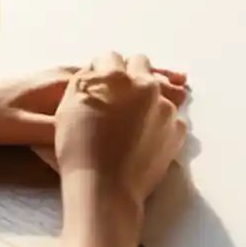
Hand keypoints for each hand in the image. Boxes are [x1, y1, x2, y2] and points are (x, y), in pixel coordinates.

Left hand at [0, 66, 187, 147]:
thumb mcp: (24, 129)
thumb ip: (58, 128)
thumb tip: (92, 129)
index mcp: (66, 83)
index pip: (118, 78)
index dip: (148, 84)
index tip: (175, 90)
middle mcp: (69, 75)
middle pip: (121, 72)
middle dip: (154, 77)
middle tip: (184, 84)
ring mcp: (63, 78)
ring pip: (113, 75)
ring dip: (140, 79)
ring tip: (167, 82)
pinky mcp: (56, 87)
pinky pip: (101, 81)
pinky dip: (122, 83)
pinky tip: (129, 92)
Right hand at [55, 53, 187, 203]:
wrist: (105, 189)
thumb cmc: (79, 149)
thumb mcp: (68, 107)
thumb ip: (85, 80)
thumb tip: (96, 70)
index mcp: (116, 77)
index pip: (110, 57)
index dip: (102, 69)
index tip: (100, 82)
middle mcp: (146, 86)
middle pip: (141, 64)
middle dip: (129, 74)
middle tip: (118, 94)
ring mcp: (166, 108)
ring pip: (158, 90)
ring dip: (146, 98)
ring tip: (131, 120)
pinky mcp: (177, 130)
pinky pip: (170, 116)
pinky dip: (159, 121)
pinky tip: (144, 136)